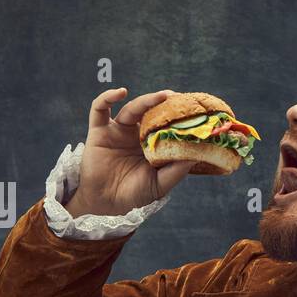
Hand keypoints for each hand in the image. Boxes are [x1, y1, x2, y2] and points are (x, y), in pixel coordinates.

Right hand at [66, 87, 206, 216]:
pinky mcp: (99, 131)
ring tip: (162, 96)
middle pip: (150, 112)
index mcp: (150, 144)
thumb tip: (197, 155)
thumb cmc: (135, 195)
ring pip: (131, 109)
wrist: (106, 204)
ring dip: (146, 100)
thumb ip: (177, 170)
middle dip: (163, 103)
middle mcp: (135, 134)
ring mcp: (117, 131)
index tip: (190, 110)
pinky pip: (99, 109)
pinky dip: (107, 97)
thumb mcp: (160, 184)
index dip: (175, 116)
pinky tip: (121, 92)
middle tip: (178, 98)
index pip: (164, 124)